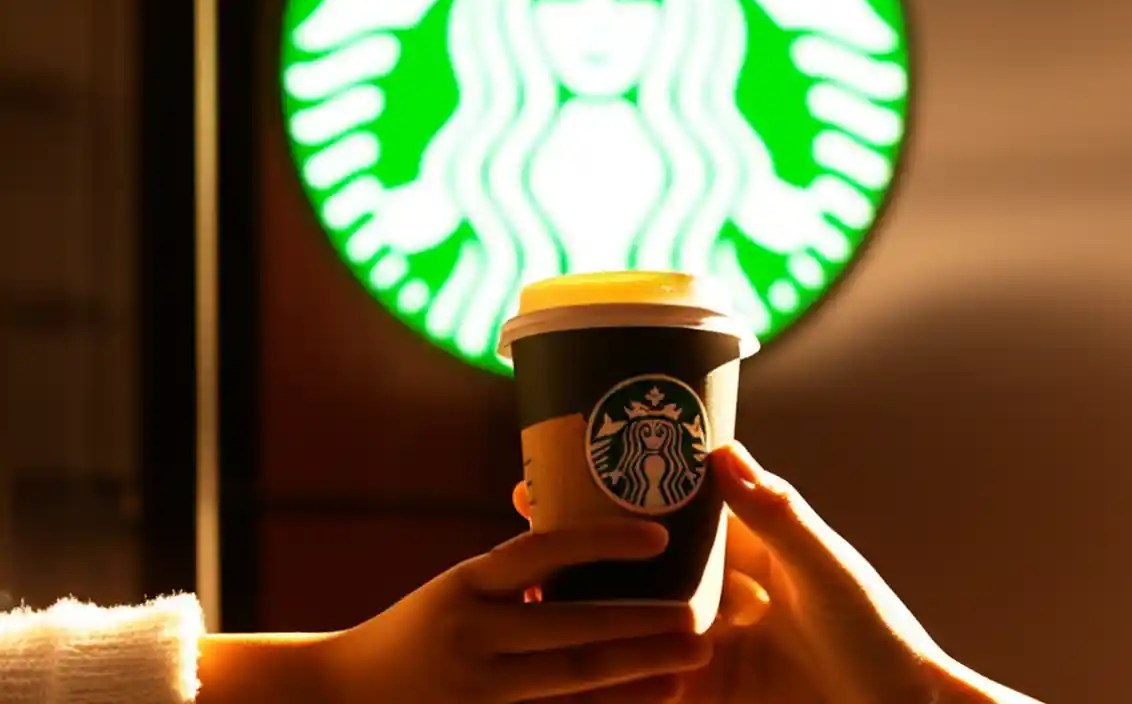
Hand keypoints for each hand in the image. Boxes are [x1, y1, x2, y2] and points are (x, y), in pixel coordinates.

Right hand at [325, 522, 713, 703]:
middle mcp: (470, 636)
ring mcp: (477, 692)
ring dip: (637, 678)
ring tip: (691, 665)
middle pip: (570, 632)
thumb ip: (516, 578)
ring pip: (570, 687)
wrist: (338, 697)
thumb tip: (593, 544)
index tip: (660, 536)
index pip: (542, 553)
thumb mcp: (456, 591)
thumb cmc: (413, 634)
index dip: (603, 542)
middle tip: (700, 620)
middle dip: (641, 627)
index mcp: (465, 585)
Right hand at [512, 444, 1041, 703]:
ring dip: (579, 594)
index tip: (574, 450)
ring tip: (519, 576)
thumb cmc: (875, 633)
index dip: (624, 475)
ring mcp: (702, 639)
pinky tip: (551, 651)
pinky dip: (600, 663)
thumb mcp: (824, 569)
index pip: (672, 500)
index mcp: (745, 544)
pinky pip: (639, 675)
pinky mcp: (699, 689)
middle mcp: (716, 586)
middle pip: (636, 553)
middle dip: (584, 531)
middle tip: (526, 504)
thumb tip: (723, 449)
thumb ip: (776, 513)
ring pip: (627, 611)